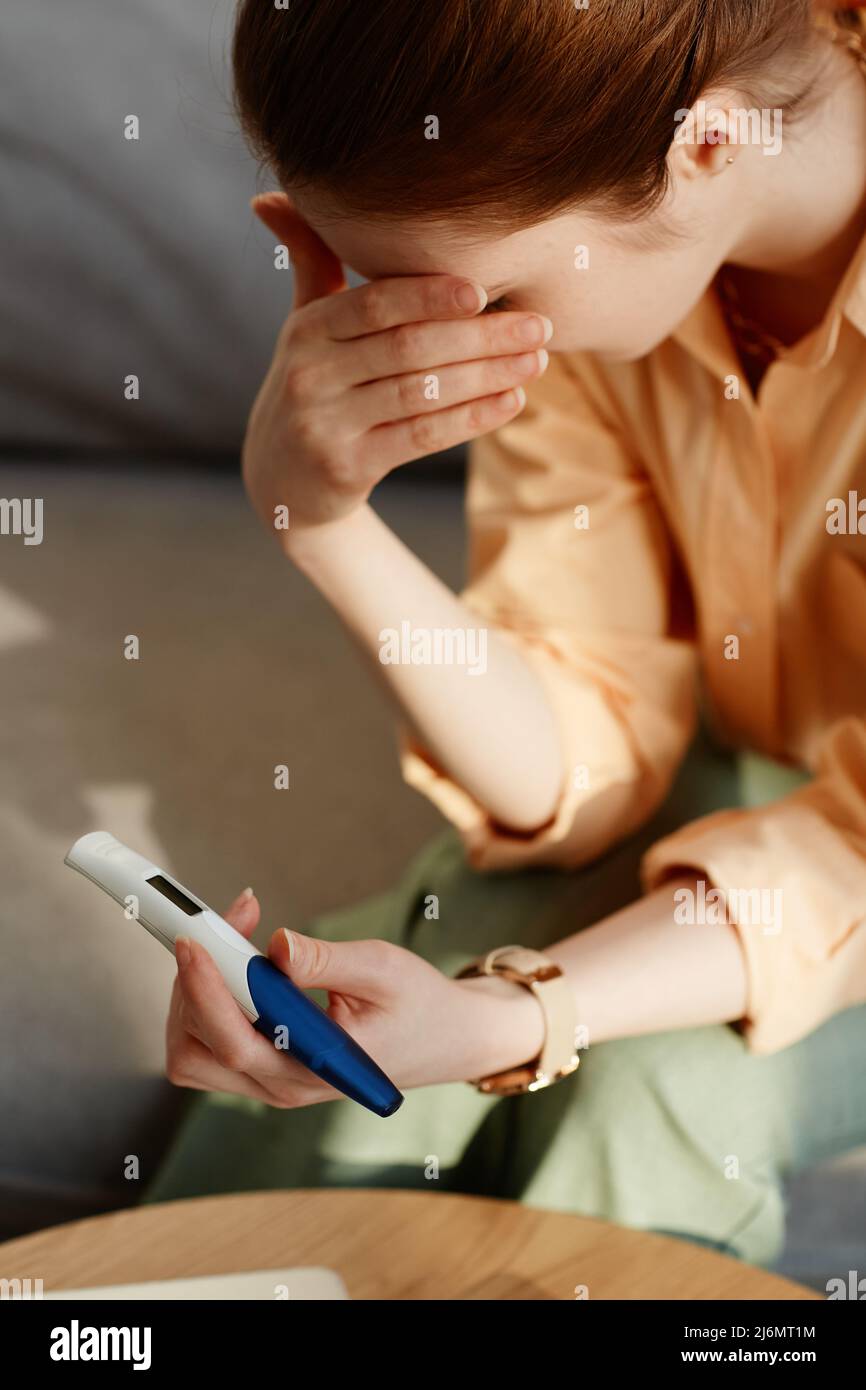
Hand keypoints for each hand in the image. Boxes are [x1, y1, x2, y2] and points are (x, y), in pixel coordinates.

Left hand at [165, 889, 545, 1106]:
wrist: (447, 1040)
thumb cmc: (420, 1005)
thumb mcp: (383, 970)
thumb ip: (326, 960)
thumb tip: (274, 944)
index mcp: (311, 1068)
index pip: (232, 1038)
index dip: (204, 987)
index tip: (195, 938)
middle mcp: (280, 1084)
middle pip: (193, 1048)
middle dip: (193, 984)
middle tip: (223, 925)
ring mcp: (269, 1079)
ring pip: (191, 1050)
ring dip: (195, 991)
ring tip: (232, 937)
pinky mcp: (266, 1064)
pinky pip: (211, 1041)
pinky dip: (210, 996)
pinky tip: (242, 955)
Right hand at [241, 193, 551, 546]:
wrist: (283, 478)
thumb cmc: (314, 386)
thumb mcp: (306, 326)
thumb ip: (311, 261)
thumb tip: (268, 197)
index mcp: (306, 329)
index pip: (376, 303)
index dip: (431, 294)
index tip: (486, 288)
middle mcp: (310, 375)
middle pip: (409, 347)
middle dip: (481, 336)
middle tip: (538, 326)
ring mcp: (326, 425)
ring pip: (422, 393)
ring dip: (488, 375)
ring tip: (538, 360)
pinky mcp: (348, 467)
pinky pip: (422, 436)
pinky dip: (472, 417)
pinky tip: (512, 399)